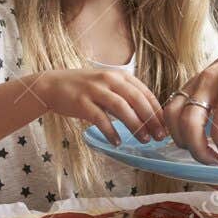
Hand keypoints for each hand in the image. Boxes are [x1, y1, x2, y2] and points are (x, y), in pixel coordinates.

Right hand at [30, 68, 165, 143]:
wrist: (52, 85)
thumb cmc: (84, 88)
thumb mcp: (107, 84)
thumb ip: (125, 95)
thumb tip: (149, 116)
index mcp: (119, 75)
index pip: (145, 92)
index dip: (157, 110)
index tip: (165, 126)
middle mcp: (109, 79)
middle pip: (136, 99)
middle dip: (151, 119)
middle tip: (159, 136)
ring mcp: (95, 89)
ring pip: (121, 107)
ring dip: (135, 125)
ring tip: (143, 140)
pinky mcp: (81, 102)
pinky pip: (100, 118)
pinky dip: (110, 131)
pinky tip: (117, 142)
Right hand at [165, 15, 217, 165]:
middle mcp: (210, 84)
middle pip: (189, 125)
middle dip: (200, 151)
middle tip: (217, 161)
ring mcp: (197, 81)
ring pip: (173, 116)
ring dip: (183, 139)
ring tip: (203, 150)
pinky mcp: (191, 82)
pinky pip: (172, 106)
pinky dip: (176, 125)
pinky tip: (192, 135)